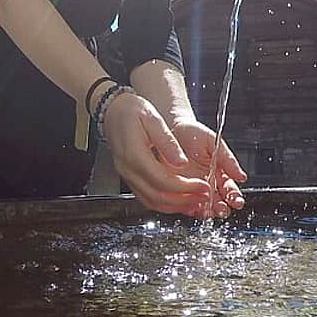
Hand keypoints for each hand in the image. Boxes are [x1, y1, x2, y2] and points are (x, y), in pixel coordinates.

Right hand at [101, 92, 212, 214]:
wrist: (113, 111)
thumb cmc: (131, 111)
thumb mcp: (153, 119)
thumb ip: (167, 142)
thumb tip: (182, 162)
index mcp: (135, 155)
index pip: (162, 180)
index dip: (185, 187)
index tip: (202, 186)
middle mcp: (128, 169)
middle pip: (157, 196)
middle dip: (183, 200)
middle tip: (203, 196)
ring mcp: (127, 176)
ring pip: (151, 201)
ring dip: (174, 205)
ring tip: (195, 201)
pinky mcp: (129, 178)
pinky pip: (146, 197)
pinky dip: (163, 203)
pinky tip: (178, 200)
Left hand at [169, 119, 247, 219]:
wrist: (170, 128)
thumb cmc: (192, 133)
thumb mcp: (214, 143)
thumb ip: (228, 160)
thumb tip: (242, 177)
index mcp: (218, 173)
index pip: (230, 189)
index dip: (234, 197)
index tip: (236, 201)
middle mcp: (207, 183)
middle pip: (218, 201)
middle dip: (222, 207)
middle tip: (223, 209)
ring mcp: (192, 187)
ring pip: (203, 205)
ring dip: (207, 211)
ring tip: (209, 211)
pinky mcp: (177, 190)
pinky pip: (184, 204)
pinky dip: (189, 208)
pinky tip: (193, 208)